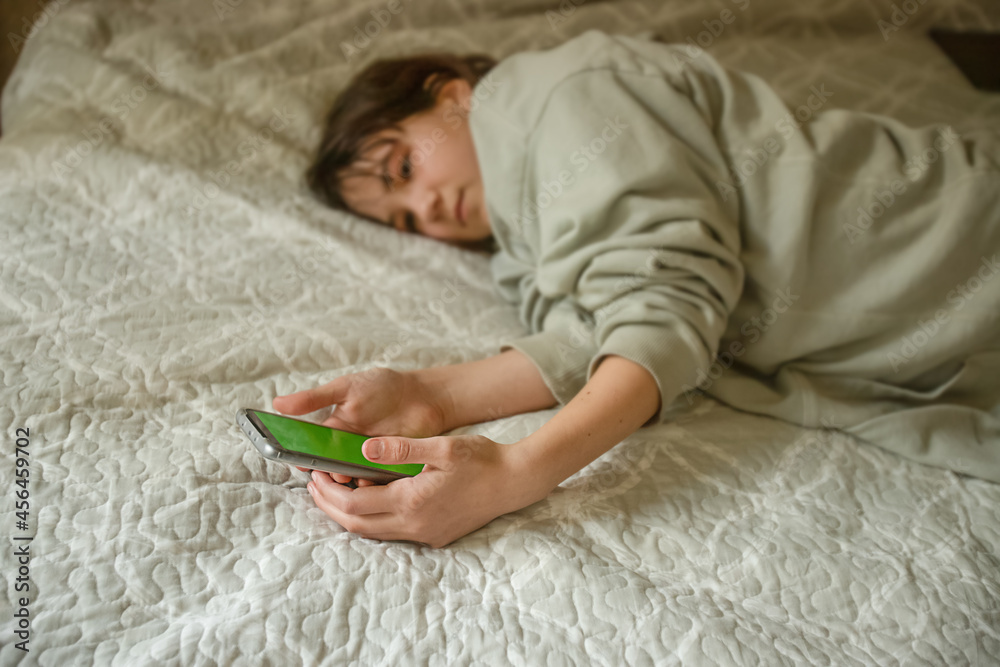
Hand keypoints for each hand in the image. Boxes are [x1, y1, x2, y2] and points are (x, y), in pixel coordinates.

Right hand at [273, 367, 449, 486]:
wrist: (423, 395)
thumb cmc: (382, 387)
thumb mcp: (345, 387)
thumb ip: (314, 398)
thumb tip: (277, 404)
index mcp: (334, 429)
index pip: (311, 448)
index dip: (303, 457)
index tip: (298, 462)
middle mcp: (348, 448)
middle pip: (330, 467)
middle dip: (326, 472)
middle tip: (326, 471)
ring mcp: (368, 459)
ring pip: (351, 478)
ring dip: (347, 480)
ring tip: (346, 475)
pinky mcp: (389, 467)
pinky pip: (376, 481)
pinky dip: (371, 482)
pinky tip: (370, 478)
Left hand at [305, 434, 550, 546]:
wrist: (514, 481)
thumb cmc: (480, 459)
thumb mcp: (440, 446)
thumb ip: (400, 448)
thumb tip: (362, 449)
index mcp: (411, 501)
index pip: (353, 505)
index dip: (328, 492)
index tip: (315, 474)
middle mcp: (414, 524)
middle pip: (356, 524)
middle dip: (329, 506)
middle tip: (314, 485)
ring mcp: (425, 534)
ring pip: (372, 533)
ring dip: (348, 514)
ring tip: (333, 492)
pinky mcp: (434, 535)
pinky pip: (392, 533)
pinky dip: (371, 519)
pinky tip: (369, 501)